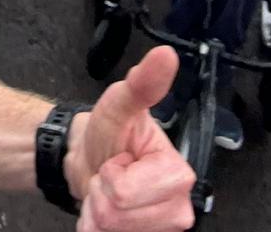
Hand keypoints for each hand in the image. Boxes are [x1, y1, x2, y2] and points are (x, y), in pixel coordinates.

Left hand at [65, 46, 196, 230]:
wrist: (91, 158)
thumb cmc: (110, 134)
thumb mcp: (119, 103)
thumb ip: (142, 83)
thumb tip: (165, 57)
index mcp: (178, 173)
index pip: (126, 193)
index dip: (112, 177)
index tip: (120, 161)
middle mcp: (179, 205)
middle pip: (118, 216)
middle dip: (102, 195)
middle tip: (111, 175)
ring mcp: (163, 226)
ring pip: (113, 231)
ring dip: (98, 212)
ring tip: (108, 189)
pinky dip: (97, 228)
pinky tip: (105, 210)